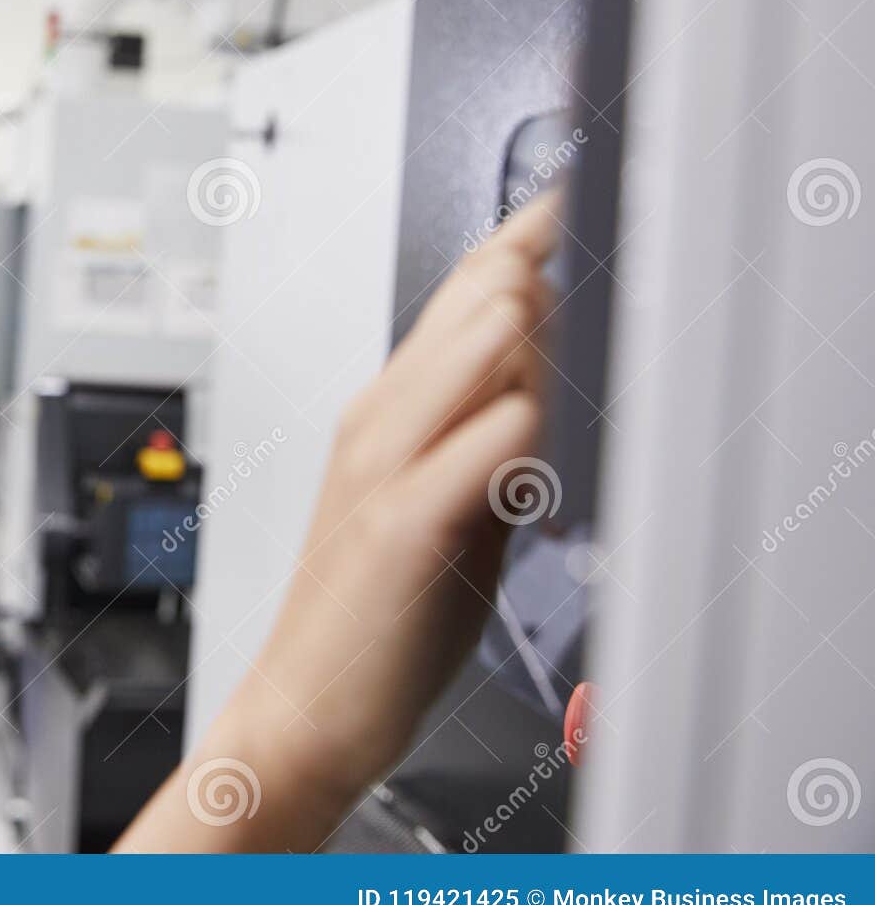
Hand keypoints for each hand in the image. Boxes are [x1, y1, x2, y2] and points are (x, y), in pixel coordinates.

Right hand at [116, 188, 561, 851]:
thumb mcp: (442, 504)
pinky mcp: (405, 521)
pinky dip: (535, 429)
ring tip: (579, 366)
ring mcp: (387, 464)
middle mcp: (381, 419)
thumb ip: (491, 437)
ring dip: (548, 346)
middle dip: (554, 279)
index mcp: (386, 409)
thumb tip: (554, 381)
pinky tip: (551, 447)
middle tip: (600, 272)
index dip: (527, 238)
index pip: (464, 291)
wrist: (304, 705)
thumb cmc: (373, 613)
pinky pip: (490, 442)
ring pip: (487, 348)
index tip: (578, 198)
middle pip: (483, 297)